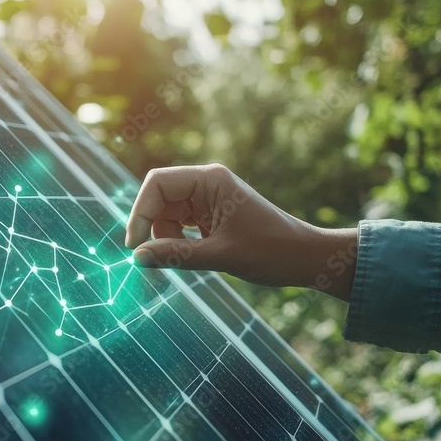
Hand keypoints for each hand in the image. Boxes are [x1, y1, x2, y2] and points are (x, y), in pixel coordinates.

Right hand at [124, 164, 357, 300]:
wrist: (305, 258)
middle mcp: (207, 183)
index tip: (135, 246)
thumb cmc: (271, 251)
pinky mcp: (212, 215)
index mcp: (210, 180)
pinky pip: (180, 224)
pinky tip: (190, 256)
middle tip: (150, 259)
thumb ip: (176, 255)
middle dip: (151, 227)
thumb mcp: (220, 256)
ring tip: (184, 260)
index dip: (140, 212)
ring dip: (165, 238)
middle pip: (159, 198)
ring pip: (167, 214)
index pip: (157, 184)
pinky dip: (177, 241)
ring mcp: (209, 199)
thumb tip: (137, 257)